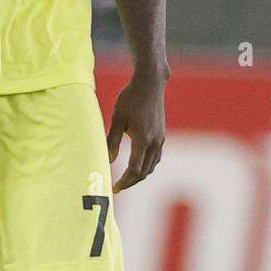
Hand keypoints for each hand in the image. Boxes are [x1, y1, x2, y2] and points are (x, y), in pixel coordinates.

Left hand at [107, 70, 166, 192]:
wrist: (150, 83)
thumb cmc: (130, 98)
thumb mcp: (117, 118)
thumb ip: (112, 141)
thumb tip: (108, 160)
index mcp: (143, 140)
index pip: (135, 170)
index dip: (124, 182)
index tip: (114, 187)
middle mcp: (155, 142)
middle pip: (144, 172)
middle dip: (131, 182)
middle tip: (117, 187)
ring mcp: (160, 139)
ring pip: (152, 166)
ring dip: (139, 175)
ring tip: (125, 179)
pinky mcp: (162, 135)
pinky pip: (156, 157)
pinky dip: (147, 165)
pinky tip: (137, 165)